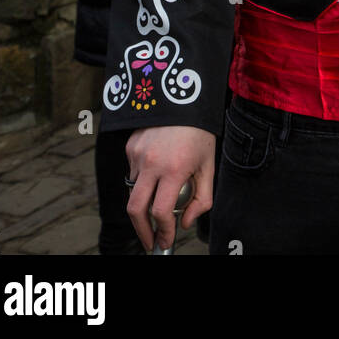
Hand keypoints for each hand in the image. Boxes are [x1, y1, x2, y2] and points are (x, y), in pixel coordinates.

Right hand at [125, 125, 215, 250]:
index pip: (160, 212)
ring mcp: (137, 154)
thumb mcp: (208, 166)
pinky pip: (132, 173)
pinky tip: (155, 172)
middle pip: (135, 209)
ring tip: (156, 203)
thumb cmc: (200, 133)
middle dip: (141, 230)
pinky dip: (142, 180)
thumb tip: (184, 223)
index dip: (163, 232)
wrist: (184, 98)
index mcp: (173, 168)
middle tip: (150, 240)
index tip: (165, 240)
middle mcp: (151, 162)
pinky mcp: (130, 146)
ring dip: (142, 204)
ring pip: (132, 191)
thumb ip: (202, 199)